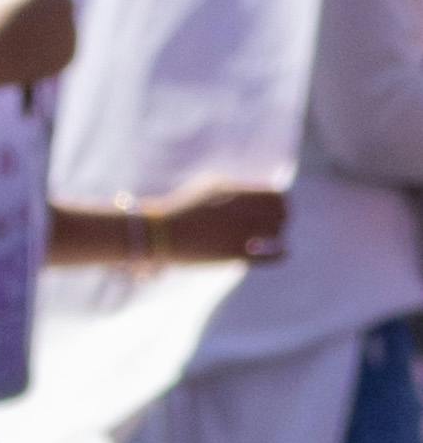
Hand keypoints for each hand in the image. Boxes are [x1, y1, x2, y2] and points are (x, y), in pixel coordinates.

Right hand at [146, 176, 287, 261]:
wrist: (158, 234)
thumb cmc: (181, 209)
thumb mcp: (209, 187)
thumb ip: (235, 186)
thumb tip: (257, 187)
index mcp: (235, 191)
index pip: (275, 195)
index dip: (280, 202)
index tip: (278, 207)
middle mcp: (240, 210)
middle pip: (280, 212)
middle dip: (282, 217)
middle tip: (279, 222)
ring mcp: (237, 232)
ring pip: (275, 231)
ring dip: (277, 233)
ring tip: (273, 237)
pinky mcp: (232, 254)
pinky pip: (265, 256)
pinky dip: (278, 255)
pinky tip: (284, 253)